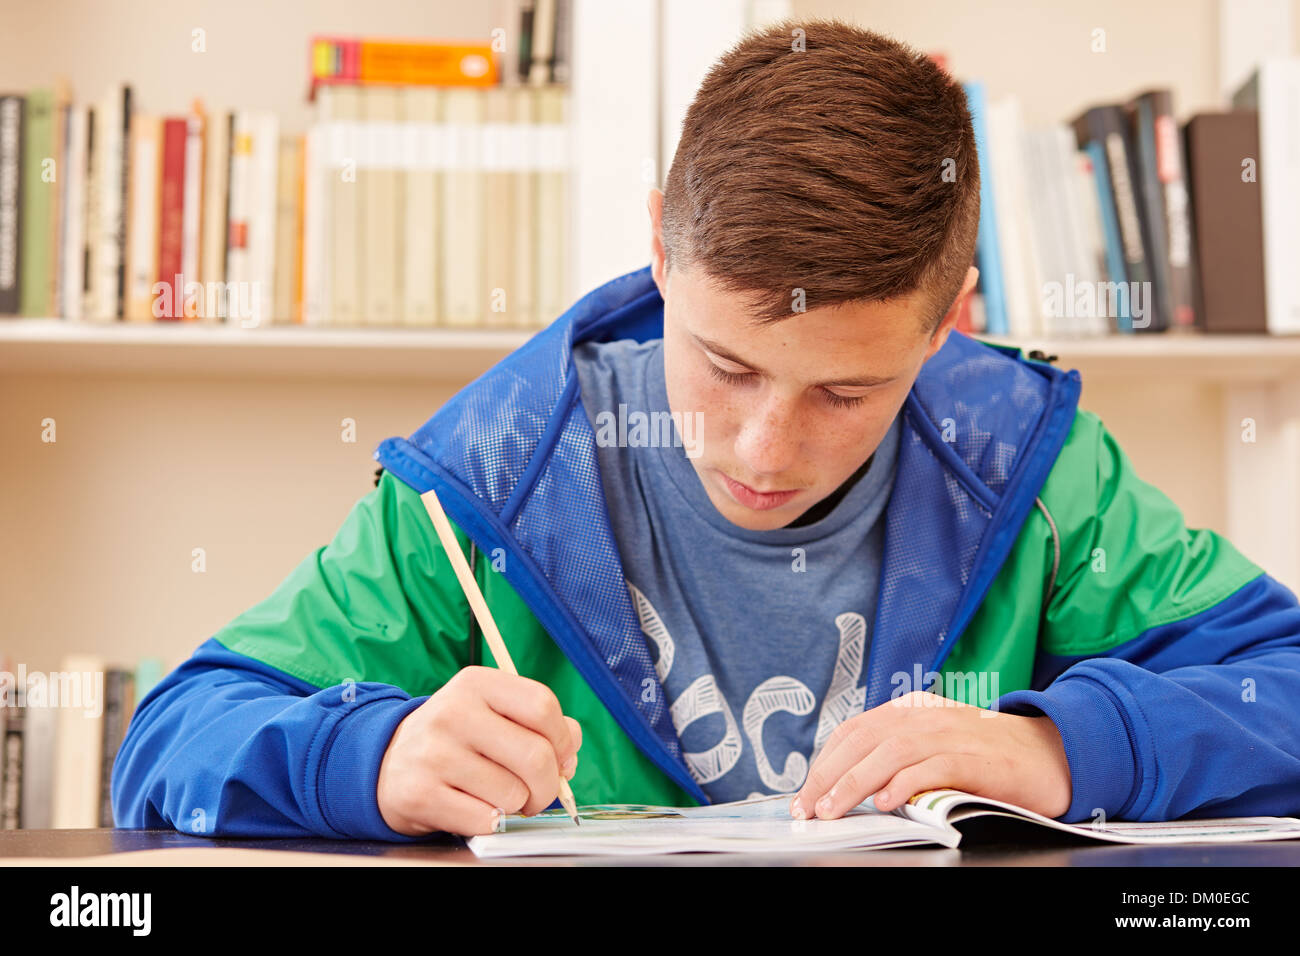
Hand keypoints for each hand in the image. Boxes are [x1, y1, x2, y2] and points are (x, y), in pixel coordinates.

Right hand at [377, 666, 581, 836]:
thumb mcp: (491, 713)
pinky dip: (490, 822)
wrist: (387, 764)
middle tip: (538, 794)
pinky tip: (472, 806)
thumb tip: (571, 750)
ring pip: (513, 794)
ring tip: (496, 795)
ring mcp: (434, 753)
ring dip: (515, 805)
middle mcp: (453, 712)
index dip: (563, 740)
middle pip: (535, 755)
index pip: (542, 706)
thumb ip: (538, 723)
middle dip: (548, 786)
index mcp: (476, 684)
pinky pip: (485, 820)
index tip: (562, 759)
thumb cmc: (456, 740)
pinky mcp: (420, 793)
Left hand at [789, 691, 1070, 820]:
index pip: (852, 731)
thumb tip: (847, 783)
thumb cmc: (987, 754)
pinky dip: (905, 783)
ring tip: (833, 811)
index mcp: (909, 710)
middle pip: (863, 740)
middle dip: (828, 777)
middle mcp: (924, 716)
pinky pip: (933, 767)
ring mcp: (950, 733)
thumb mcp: (933, 742)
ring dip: (855, 783)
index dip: (823, 763)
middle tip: (808, 810)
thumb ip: (895, 753)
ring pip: (889, 753)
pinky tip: (886, 803)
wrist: (1051, 752)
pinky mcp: (976, 758)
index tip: (805, 796)